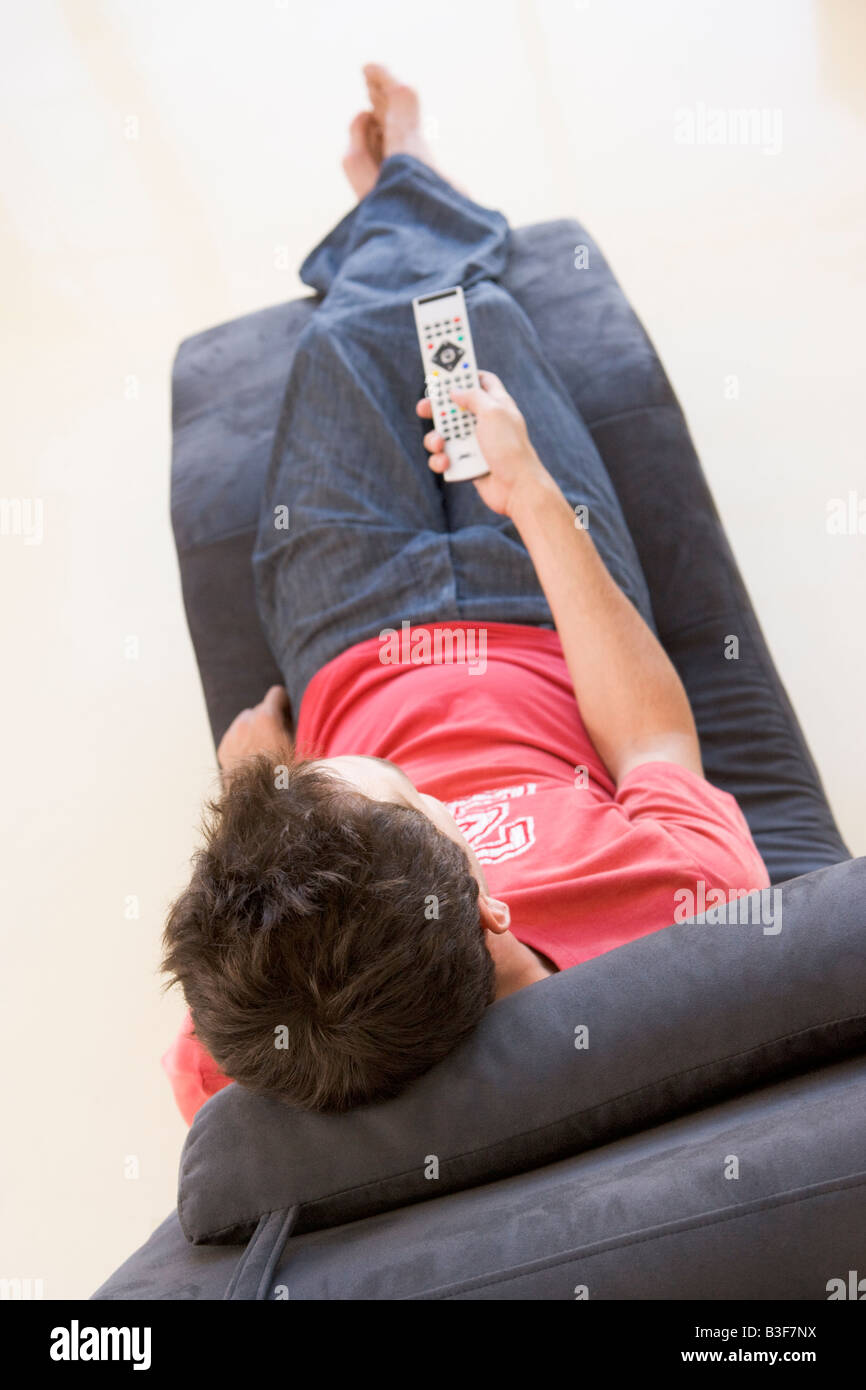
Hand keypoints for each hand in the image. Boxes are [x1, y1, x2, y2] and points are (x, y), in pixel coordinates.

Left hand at [217, 686, 291, 777]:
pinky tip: (251, 756)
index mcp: (267, 717)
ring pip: (245, 721)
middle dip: (270, 718)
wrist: (259, 799)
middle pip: (260, 709)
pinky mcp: (223, 748)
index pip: (276, 694)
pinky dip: (242, 741)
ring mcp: (232, 734)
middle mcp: (246, 721)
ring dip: (255, 728)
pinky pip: (234, 736)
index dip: (285, 703)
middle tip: (279, 735)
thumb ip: (296, 726)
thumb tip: (292, 718)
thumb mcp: (299, 748)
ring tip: (264, 747)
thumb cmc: (284, 775)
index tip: (289, 714)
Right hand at [416, 370, 551, 516]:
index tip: (447, 371)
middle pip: (455, 407)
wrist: (517, 488)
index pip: (482, 380)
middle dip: (437, 407)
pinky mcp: (467, 463)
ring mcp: (475, 443)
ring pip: (445, 434)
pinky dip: (441, 459)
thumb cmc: (510, 448)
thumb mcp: (493, 412)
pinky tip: (446, 462)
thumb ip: (473, 396)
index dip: (465, 374)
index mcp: (496, 404)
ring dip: (435, 438)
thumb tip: (455, 391)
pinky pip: (445, 457)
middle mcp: (485, 422)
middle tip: (423, 407)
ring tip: (439, 443)